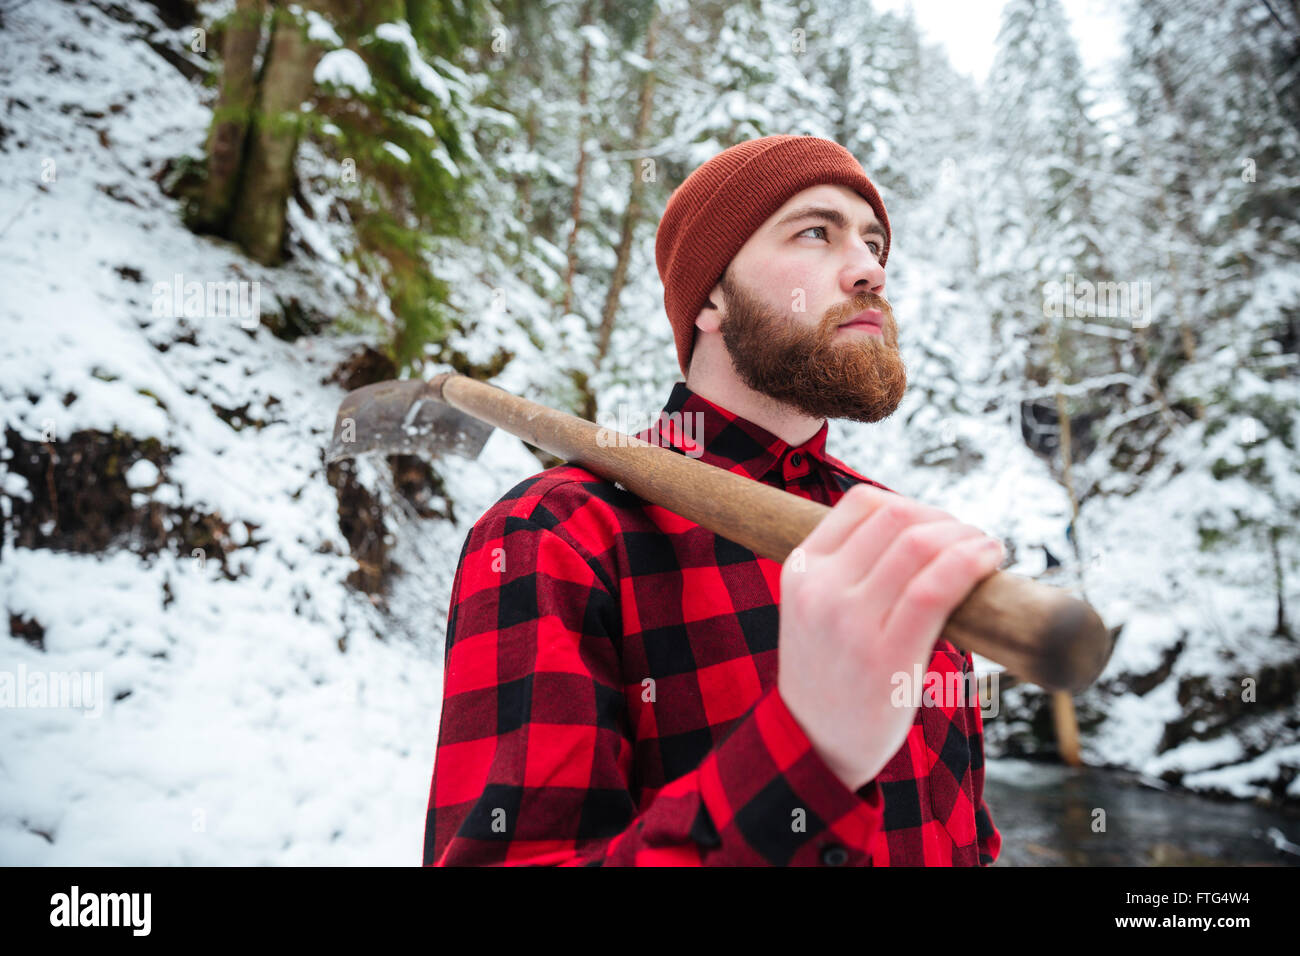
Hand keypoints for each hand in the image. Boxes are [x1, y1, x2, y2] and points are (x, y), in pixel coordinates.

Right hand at [776, 483, 1003, 791]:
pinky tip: (989, 561)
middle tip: (969, 540)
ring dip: (966, 537)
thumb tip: (927, 533)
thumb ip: (851, 570)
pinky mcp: (885, 657)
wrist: (814, 744)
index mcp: (801, 569)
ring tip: (986, 550)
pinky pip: (935, 589)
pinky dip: (971, 564)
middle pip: (897, 518)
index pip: (861, 503)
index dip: (911, 504)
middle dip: (944, 519)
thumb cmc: (831, 672)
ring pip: (920, 546)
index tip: (936, 527)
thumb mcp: (817, 609)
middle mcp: (821, 588)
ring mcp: (850, 622)